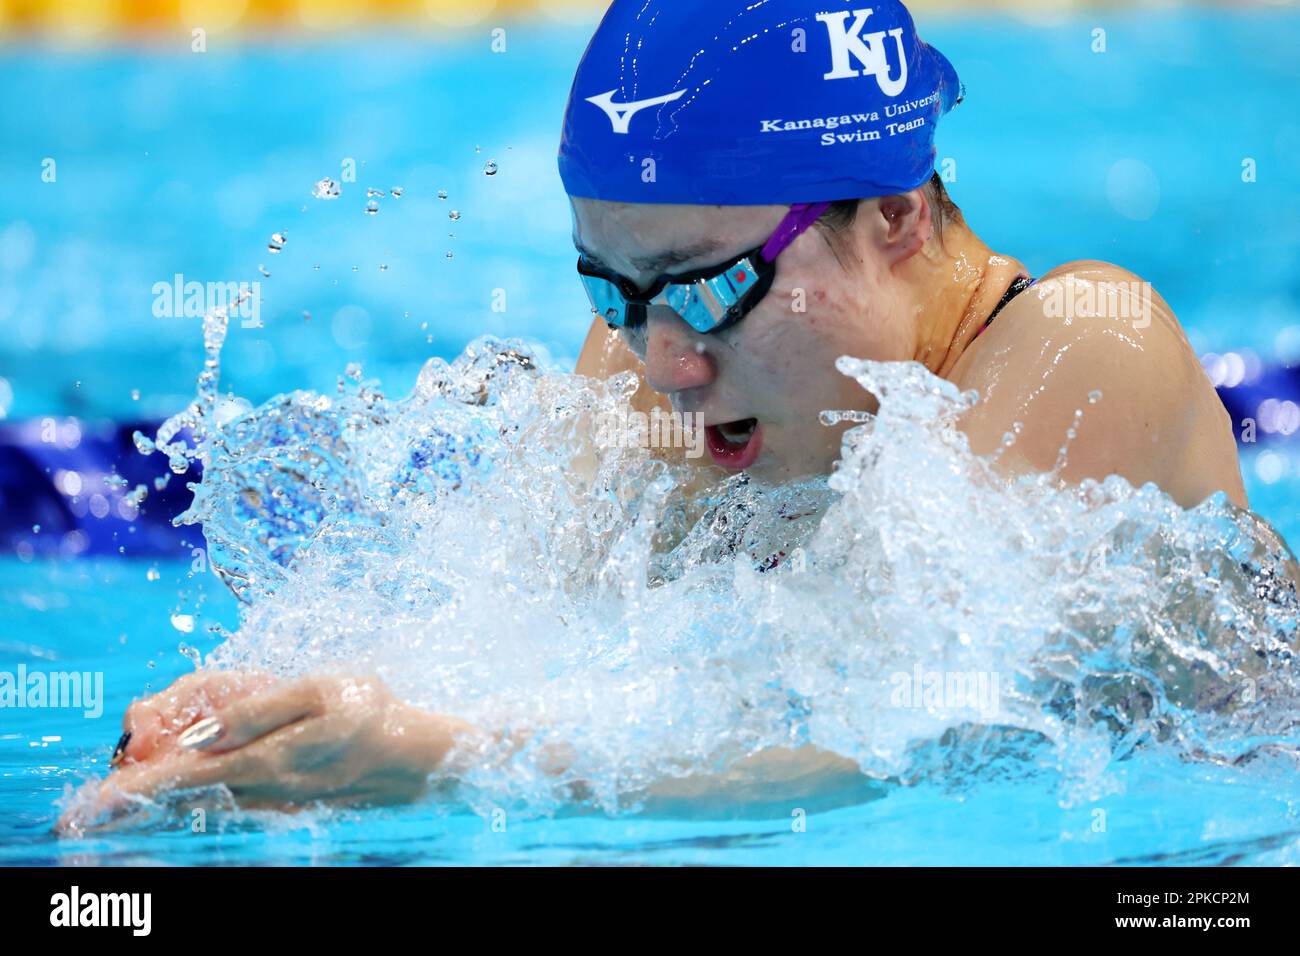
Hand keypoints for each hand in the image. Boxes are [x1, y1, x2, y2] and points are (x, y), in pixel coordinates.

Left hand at [57, 673, 475, 834]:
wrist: (419, 756)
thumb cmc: (372, 714)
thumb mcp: (317, 690)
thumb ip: (256, 707)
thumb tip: (202, 729)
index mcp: (264, 760)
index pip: (181, 777)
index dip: (135, 785)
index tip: (94, 800)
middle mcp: (261, 789)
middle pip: (185, 780)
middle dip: (153, 756)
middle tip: (146, 714)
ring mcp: (272, 800)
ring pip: (205, 782)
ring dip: (183, 754)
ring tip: (185, 712)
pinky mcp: (284, 800)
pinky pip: (230, 784)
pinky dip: (212, 762)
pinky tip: (224, 734)